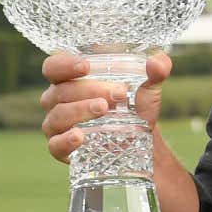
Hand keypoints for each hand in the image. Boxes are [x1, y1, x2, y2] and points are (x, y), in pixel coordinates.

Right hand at [38, 50, 170, 163]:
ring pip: (58, 115)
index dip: (64, 64)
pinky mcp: (61, 149)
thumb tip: (158, 63)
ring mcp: (56, 125)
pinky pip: (54, 145)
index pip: (53, 66)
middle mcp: (57, 99)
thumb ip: (157, 70)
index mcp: (69, 78)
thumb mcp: (148, 86)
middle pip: (61, 91)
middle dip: (90, 89)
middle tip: (119, 93)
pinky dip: (66, 140)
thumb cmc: (134, 105)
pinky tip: (80, 137)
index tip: (86, 66)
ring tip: (105, 109)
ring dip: (81, 110)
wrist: (139, 140)